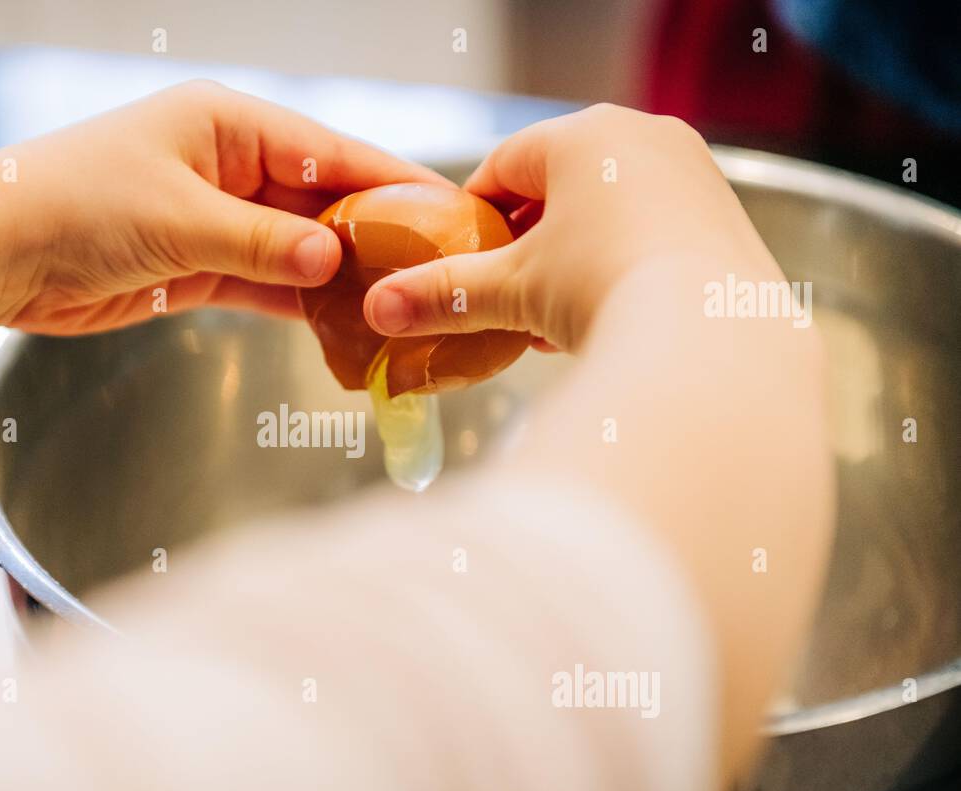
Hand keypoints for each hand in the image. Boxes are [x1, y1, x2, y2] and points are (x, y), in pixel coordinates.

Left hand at [0, 80, 450, 333]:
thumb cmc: (77, 206)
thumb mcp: (181, 218)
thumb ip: (263, 242)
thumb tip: (335, 257)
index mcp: (225, 124)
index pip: (328, 151)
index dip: (389, 181)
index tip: (444, 207)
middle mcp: (226, 166)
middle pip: (319, 202)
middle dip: (371, 236)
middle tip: (432, 269)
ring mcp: (213, 218)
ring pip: (294, 248)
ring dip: (338, 277)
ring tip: (398, 304)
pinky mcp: (195, 267)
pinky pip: (263, 283)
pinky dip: (297, 303)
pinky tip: (340, 323)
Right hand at [362, 104, 780, 351]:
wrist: (709, 340)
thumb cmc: (600, 289)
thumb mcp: (510, 291)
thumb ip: (442, 293)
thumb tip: (379, 309)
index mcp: (583, 135)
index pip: (504, 164)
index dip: (472, 213)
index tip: (458, 254)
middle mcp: (645, 136)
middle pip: (559, 186)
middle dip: (526, 242)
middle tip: (503, 292)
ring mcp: (693, 174)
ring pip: (608, 212)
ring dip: (571, 259)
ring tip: (548, 317)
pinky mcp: (725, 217)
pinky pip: (653, 232)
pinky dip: (619, 268)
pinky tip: (601, 318)